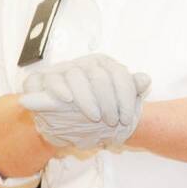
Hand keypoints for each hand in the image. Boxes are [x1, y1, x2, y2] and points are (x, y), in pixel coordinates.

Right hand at [18, 54, 150, 149]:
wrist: (67, 124)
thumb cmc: (96, 110)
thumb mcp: (117, 102)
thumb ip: (132, 89)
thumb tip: (144, 79)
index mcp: (103, 64)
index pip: (118, 74)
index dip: (125, 98)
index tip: (125, 119)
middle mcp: (84, 63)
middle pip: (98, 76)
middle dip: (108, 101)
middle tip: (111, 121)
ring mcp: (62, 70)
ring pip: (75, 76)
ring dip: (86, 98)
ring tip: (94, 116)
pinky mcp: (42, 78)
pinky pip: (51, 79)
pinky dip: (59, 88)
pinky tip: (67, 100)